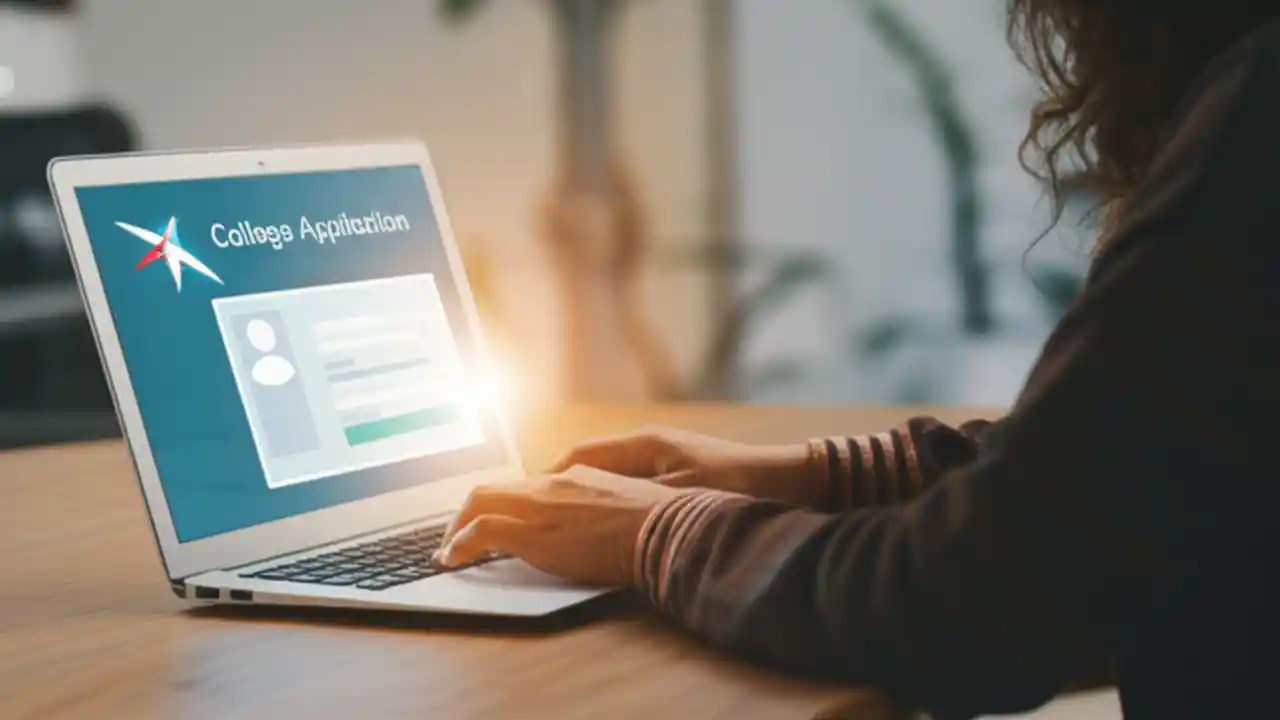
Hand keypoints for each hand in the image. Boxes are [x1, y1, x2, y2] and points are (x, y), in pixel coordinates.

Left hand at [435, 465, 683, 585]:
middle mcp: (551, 485)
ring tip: (449, 551)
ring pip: (478, 503)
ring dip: (457, 528)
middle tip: (457, 536)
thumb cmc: (658, 523)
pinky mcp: (534, 535)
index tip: (491, 523)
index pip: (523, 487)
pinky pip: (481, 532)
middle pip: (491, 489)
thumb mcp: (626, 503)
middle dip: (467, 513)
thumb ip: (601, 505)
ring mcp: (541, 507)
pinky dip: (460, 544)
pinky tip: (452, 560)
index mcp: (574, 476)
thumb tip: (593, 521)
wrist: (667, 530)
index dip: (501, 506)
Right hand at [551, 426, 818, 506]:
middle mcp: (649, 446)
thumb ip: (637, 501)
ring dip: (578, 491)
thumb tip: (592, 503)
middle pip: (587, 462)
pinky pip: (626, 482)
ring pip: (605, 472)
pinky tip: (599, 521)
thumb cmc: (740, 486)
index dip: (548, 477)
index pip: (582, 457)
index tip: (522, 497)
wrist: (792, 481)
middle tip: (525, 508)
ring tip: (552, 516)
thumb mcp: (685, 497)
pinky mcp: (677, 472)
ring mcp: (663, 457)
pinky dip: (605, 497)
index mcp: (646, 445)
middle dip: (554, 483)